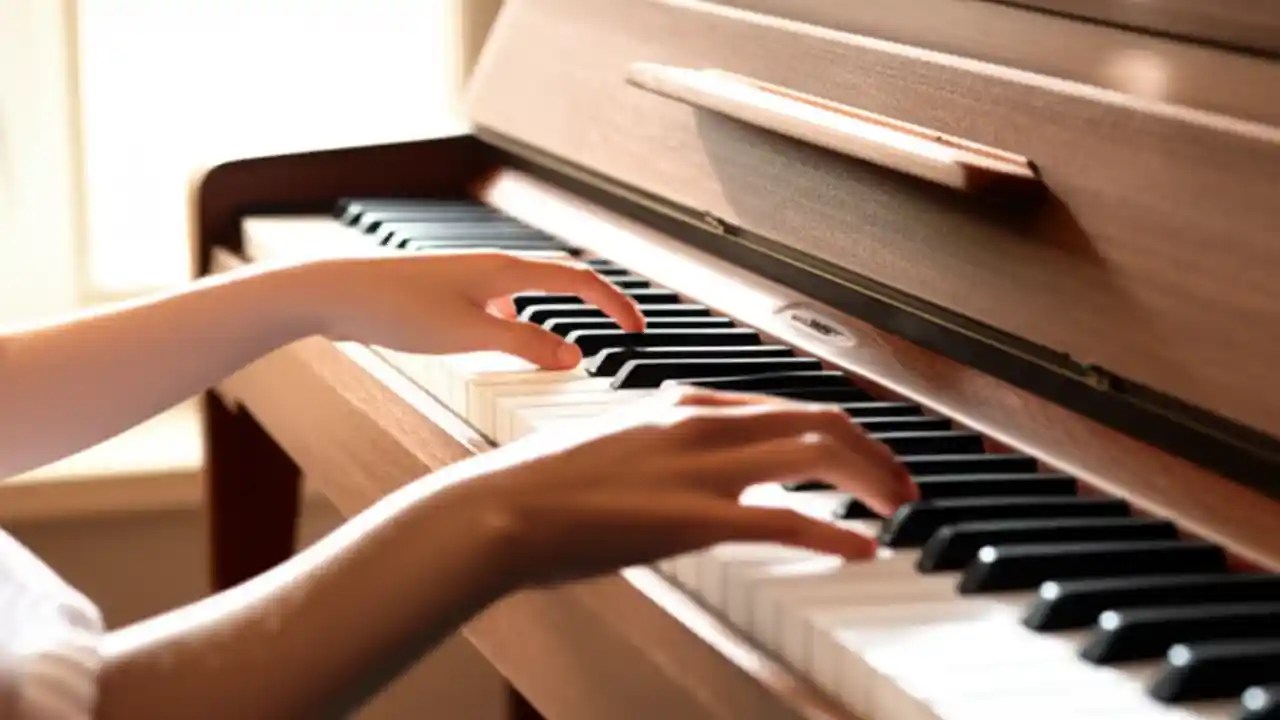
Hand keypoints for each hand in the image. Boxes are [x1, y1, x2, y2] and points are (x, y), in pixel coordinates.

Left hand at [303, 252, 644, 368]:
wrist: (335, 295)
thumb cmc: (396, 308)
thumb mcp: (469, 335)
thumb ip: (525, 345)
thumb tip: (573, 356)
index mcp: (505, 270)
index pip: (578, 279)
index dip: (613, 304)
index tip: (637, 329)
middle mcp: (492, 269)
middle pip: (560, 279)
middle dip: (595, 303)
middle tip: (621, 330)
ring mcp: (470, 280)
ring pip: (530, 293)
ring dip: (558, 313)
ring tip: (576, 342)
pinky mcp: (449, 294)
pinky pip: (503, 305)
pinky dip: (523, 323)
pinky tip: (510, 341)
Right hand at [417, 387, 918, 590]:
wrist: (499, 510)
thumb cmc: (540, 488)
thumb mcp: (609, 452)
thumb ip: (654, 453)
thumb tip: (676, 471)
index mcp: (680, 409)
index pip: (781, 406)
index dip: (834, 428)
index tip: (858, 451)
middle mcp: (701, 425)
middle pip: (818, 420)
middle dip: (874, 449)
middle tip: (900, 482)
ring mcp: (701, 469)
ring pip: (818, 453)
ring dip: (872, 479)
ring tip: (896, 507)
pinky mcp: (695, 517)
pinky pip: (788, 521)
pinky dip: (836, 534)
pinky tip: (862, 550)